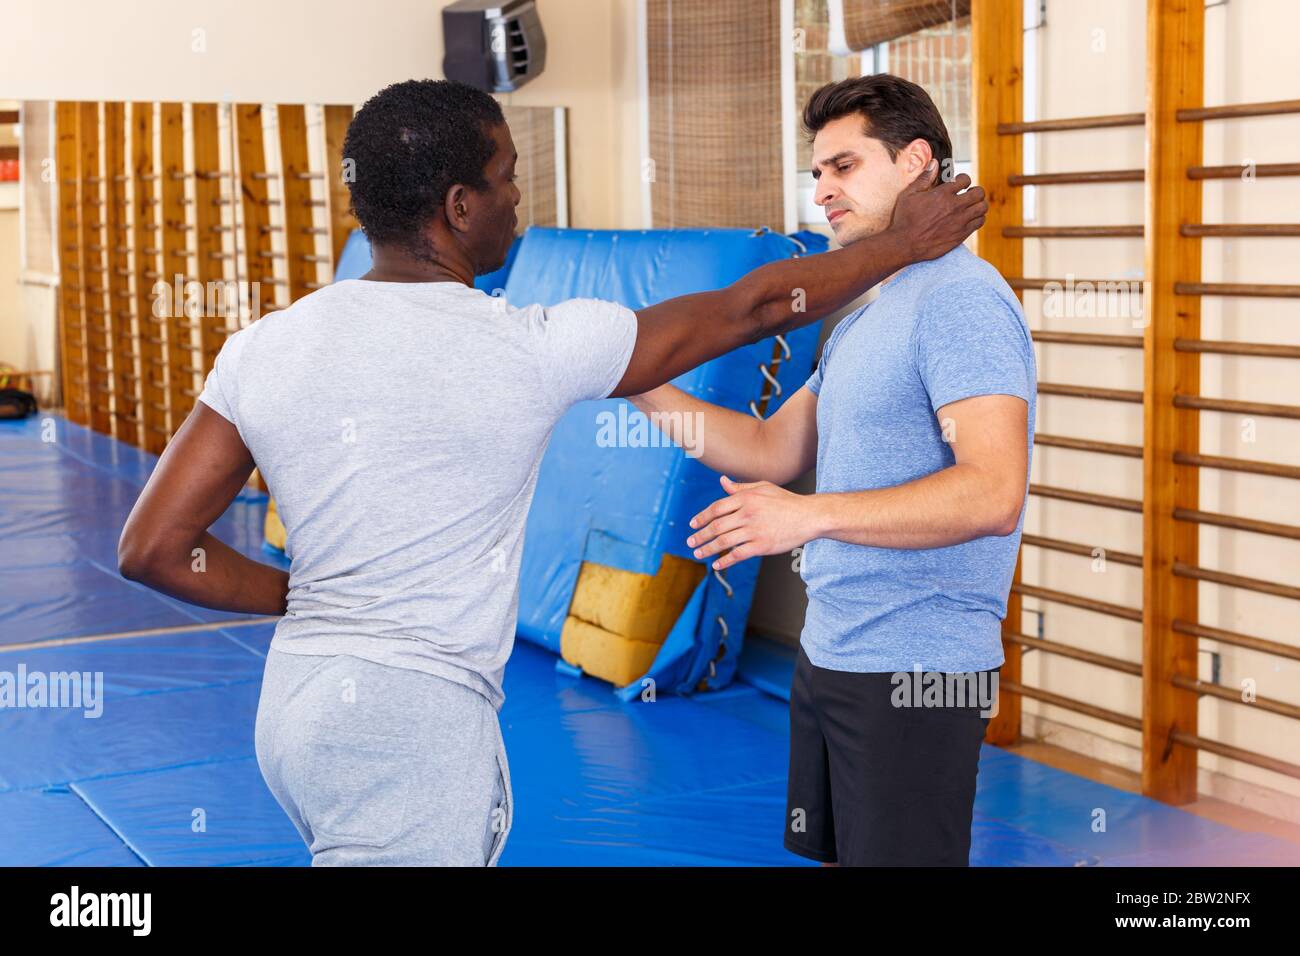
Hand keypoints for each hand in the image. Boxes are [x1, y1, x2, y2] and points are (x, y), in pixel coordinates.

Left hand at [686, 475, 818, 570]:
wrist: (809, 516)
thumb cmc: (787, 501)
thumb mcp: (763, 487)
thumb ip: (740, 487)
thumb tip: (722, 481)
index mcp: (746, 498)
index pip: (716, 508)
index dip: (702, 517)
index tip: (692, 525)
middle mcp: (748, 513)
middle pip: (716, 526)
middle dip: (700, 535)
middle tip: (691, 542)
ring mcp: (754, 530)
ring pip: (724, 541)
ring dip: (708, 549)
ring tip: (698, 553)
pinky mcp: (762, 545)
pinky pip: (738, 554)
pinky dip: (725, 560)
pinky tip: (717, 564)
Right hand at [887, 160, 987, 261]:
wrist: (905, 245)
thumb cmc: (905, 219)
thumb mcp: (909, 195)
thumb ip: (924, 178)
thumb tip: (934, 163)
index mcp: (943, 194)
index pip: (965, 180)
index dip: (963, 180)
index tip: (958, 185)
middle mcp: (955, 206)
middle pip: (979, 193)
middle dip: (974, 191)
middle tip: (967, 195)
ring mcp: (960, 221)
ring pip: (982, 207)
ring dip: (978, 204)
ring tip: (970, 206)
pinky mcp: (962, 234)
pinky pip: (979, 222)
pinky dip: (978, 218)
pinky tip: (970, 218)